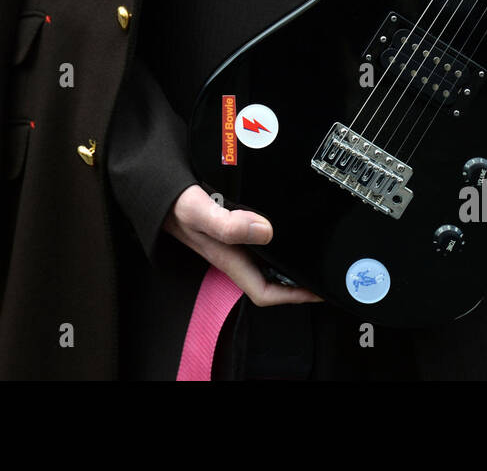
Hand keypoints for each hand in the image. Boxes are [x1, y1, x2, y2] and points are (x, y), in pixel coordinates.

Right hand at [163, 185, 322, 305]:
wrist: (159, 191)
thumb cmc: (174, 206)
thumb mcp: (199, 212)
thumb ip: (227, 223)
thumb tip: (264, 231)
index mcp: (230, 259)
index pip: (265, 291)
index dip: (294, 296)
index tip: (318, 290)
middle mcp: (235, 254)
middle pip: (272, 279)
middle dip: (299, 281)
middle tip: (327, 272)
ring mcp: (235, 242)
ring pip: (269, 260)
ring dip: (292, 259)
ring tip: (318, 252)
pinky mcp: (235, 226)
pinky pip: (263, 239)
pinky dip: (280, 236)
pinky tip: (291, 225)